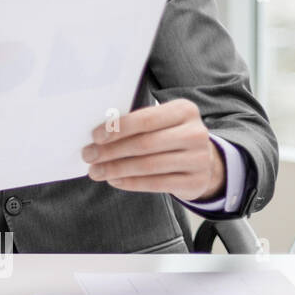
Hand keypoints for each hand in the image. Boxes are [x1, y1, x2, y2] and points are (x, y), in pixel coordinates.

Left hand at [83, 99, 225, 201]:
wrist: (205, 161)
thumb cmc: (170, 136)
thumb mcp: (161, 123)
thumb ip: (136, 124)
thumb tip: (98, 137)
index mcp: (184, 111)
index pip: (145, 119)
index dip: (117, 128)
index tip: (95, 137)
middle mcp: (195, 133)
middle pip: (144, 144)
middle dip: (110, 151)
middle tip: (89, 156)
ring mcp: (199, 159)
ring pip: (148, 165)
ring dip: (116, 169)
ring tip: (96, 171)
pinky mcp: (196, 181)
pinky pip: (156, 184)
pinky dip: (130, 182)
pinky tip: (114, 180)